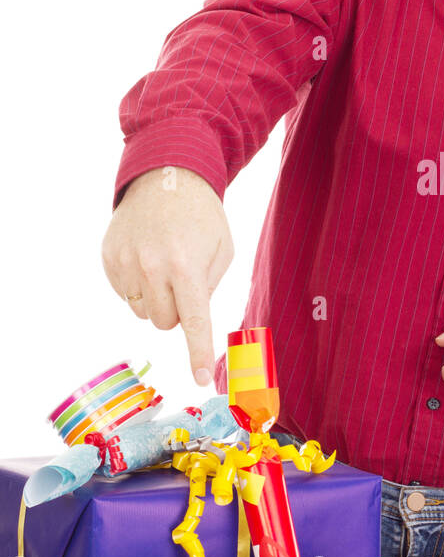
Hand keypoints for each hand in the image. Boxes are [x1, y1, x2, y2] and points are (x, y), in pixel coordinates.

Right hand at [101, 166, 233, 385]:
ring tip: (164, 265)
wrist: (166, 176)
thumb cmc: (202, 217)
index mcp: (186, 266)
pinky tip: (146, 258)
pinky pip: (125, 295)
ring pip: (143, 312)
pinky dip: (138, 286)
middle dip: (178, 311)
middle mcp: (151, 267)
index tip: (199, 380)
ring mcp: (125, 263)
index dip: (196, 354)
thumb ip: (210, 288)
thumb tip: (191, 322)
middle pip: (164, 323)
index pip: (193, 322)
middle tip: (184, 281)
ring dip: (156, 299)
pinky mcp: (108, 258)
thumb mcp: (222, 250)